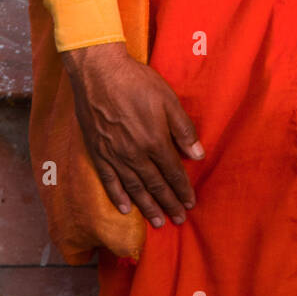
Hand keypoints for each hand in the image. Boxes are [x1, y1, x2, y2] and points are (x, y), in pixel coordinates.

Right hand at [62, 42, 204, 227]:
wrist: (99, 73)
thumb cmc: (137, 82)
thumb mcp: (168, 100)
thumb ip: (183, 130)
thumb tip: (198, 155)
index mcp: (154, 141)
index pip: (173, 172)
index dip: (182, 189)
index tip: (190, 203)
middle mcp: (135, 154)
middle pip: (155, 185)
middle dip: (169, 204)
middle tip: (179, 220)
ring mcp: (114, 156)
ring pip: (134, 188)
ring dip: (147, 207)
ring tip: (157, 222)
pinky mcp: (98, 152)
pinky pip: (109, 181)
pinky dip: (118, 197)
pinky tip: (125, 209)